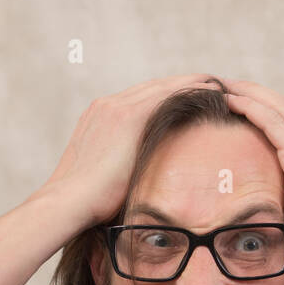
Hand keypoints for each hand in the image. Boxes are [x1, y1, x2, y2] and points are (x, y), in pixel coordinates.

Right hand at [40, 74, 223, 228]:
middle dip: (180, 84)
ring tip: (215, 83)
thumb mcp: (104, 178)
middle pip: (152, 88)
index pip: (139, 99)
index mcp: (99, 118)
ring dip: (189, 82)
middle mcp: (106, 106)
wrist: (68, 201)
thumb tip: (136, 187)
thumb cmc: (86, 202)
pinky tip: (210, 89)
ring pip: (161, 87)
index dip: (165, 96)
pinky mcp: (127, 117)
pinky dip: (189, 89)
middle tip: (207, 83)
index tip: (186, 99)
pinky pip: (166, 95)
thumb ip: (121, 169)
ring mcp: (115, 108)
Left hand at [222, 80, 283, 271]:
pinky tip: (232, 101)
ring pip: (276, 106)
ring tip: (223, 85)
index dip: (271, 105)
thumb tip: (283, 198)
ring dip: (248, 92)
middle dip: (256, 91)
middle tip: (229, 83)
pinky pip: (271, 122)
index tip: (249, 100)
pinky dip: (250, 108)